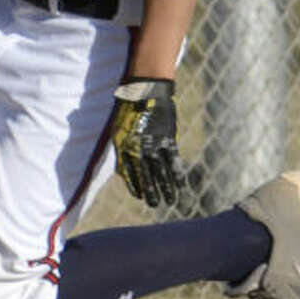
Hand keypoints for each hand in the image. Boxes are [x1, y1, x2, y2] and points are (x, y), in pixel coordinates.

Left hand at [111, 78, 184, 207]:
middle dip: (151, 193)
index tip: (140, 196)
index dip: (135, 186)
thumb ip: (121, 151)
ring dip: (167, 188)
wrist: (145, 93)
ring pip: (162, 173)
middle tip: (155, 205)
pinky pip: (175, 162)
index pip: (130, 174)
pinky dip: (178, 175)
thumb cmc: (128, 111)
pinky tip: (182, 186)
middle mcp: (140, 151)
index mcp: (125, 148)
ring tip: (171, 202)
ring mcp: (155, 146)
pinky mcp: (169, 141)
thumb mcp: (118, 131)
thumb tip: (123, 170)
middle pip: (147, 177)